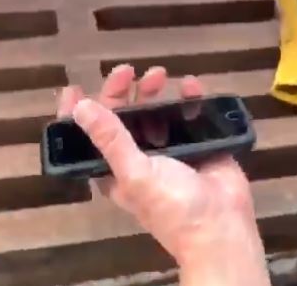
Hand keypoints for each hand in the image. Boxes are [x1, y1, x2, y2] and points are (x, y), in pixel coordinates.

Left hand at [56, 65, 269, 285]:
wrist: (221, 224)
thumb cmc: (172, 205)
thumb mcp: (135, 172)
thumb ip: (110, 139)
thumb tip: (80, 107)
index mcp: (115, 170)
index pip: (89, 138)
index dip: (79, 114)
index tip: (76, 87)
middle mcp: (138, 159)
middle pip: (122, 118)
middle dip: (121, 93)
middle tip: (128, 71)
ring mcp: (170, 151)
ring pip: (154, 113)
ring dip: (153, 92)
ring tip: (160, 74)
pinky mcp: (198, 145)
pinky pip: (189, 115)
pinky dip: (188, 98)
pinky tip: (191, 86)